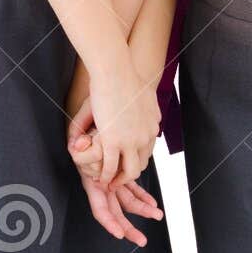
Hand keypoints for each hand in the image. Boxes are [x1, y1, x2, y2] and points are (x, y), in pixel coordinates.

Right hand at [67, 112, 163, 243]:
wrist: (90, 118)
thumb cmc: (83, 128)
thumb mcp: (78, 134)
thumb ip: (79, 143)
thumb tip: (77, 144)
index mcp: (91, 180)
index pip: (100, 208)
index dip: (109, 222)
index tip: (119, 233)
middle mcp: (101, 184)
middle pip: (116, 212)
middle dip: (128, 227)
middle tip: (141, 240)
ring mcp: (111, 180)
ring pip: (127, 201)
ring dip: (142, 209)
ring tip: (157, 215)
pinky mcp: (120, 173)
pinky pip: (132, 189)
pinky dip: (143, 196)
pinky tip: (153, 204)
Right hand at [87, 55, 160, 184]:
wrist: (116, 70)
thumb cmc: (125, 77)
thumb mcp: (142, 97)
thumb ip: (143, 112)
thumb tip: (151, 119)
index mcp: (152, 125)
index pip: (147, 150)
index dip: (135, 158)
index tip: (125, 162)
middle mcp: (145, 136)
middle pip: (141, 164)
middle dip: (128, 173)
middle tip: (116, 177)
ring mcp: (130, 141)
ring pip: (128, 171)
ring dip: (118, 179)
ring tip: (108, 181)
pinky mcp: (113, 141)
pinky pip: (110, 166)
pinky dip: (105, 175)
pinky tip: (99, 178)